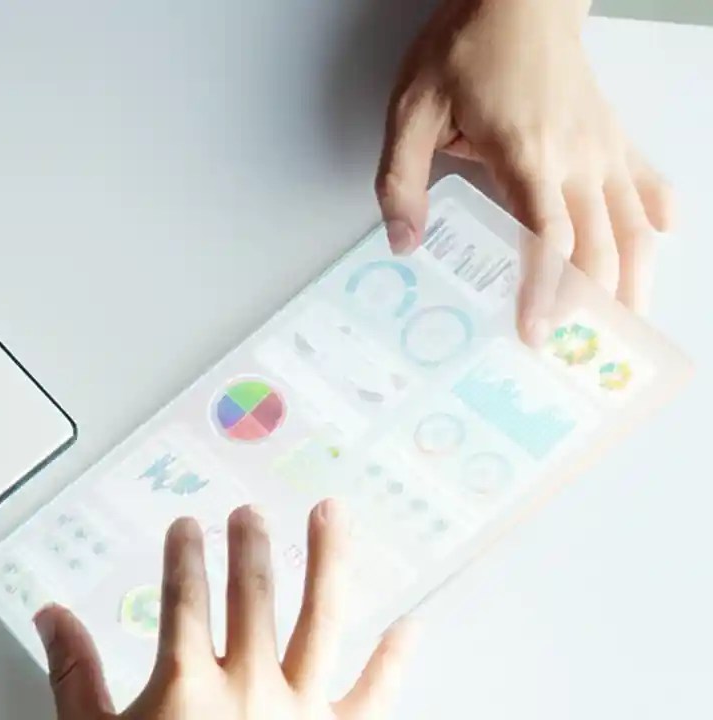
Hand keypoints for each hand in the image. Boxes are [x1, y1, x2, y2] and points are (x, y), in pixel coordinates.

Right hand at [34, 502, 416, 718]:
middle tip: (250, 514)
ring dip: (326, 563)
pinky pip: (375, 695)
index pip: (185, 598)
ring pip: (322, 621)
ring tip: (328, 517)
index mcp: (188, 686)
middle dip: (251, 546)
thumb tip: (53, 617)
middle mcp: (249, 689)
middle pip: (254, 595)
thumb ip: (76, 676)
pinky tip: (409, 626)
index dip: (184, 556)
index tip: (186, 529)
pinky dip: (394, 660)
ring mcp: (301, 712)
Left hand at [377, 0, 672, 339]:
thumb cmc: (467, 47)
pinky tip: (661, 241)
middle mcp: (577, 158)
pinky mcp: (614, 138)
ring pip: (635, 227)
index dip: (546, 292)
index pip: (548, 239)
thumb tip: (404, 244)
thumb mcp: (412, 110)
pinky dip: (655, 218)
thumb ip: (401, 181)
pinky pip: (646, 185)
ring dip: (632, 279)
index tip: (536, 334)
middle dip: (591, 304)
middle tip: (575, 352)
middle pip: (601, 246)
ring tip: (623, 322)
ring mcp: (603, 148)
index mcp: (527, 155)